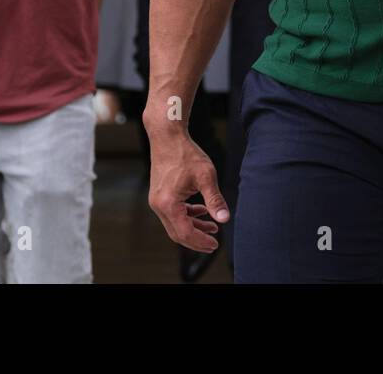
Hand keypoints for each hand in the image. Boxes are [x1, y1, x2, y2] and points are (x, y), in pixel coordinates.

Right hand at [144, 123, 229, 252]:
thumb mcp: (206, 176)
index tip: (215, 245)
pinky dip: (188, 215)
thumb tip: (225, 219)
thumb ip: (215, 200)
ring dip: (194, 227)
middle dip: (197, 240)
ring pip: (176, 224)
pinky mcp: (160, 195)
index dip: (200, 241)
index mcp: (168, 204)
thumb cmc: (186, 154)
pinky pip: (174, 213)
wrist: (167, 137)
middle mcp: (159, 205)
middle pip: (178, 233)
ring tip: (213, 228)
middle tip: (214, 244)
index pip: (185, 232)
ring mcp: (157, 201)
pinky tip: (202, 211)